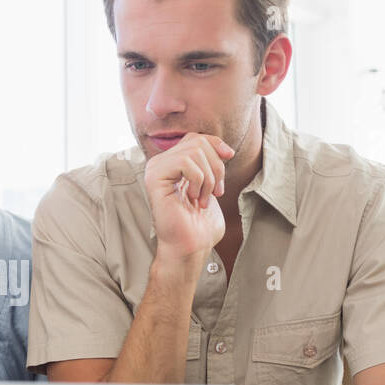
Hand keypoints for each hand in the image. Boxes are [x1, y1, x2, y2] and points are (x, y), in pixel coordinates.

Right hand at [144, 133, 232, 260]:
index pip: (195, 138)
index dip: (215, 144)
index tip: (229, 157)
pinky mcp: (154, 178)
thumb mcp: (211, 186)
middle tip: (216, 191)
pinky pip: (186, 162)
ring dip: (209, 177)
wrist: (190, 246)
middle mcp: (160, 163)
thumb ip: (212, 164)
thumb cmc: (199, 223)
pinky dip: (199, 180)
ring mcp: (155, 169)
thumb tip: (225, 149)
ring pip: (194, 151)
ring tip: (205, 198)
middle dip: (216, 166)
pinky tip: (194, 198)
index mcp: (171, 164)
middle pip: (197, 142)